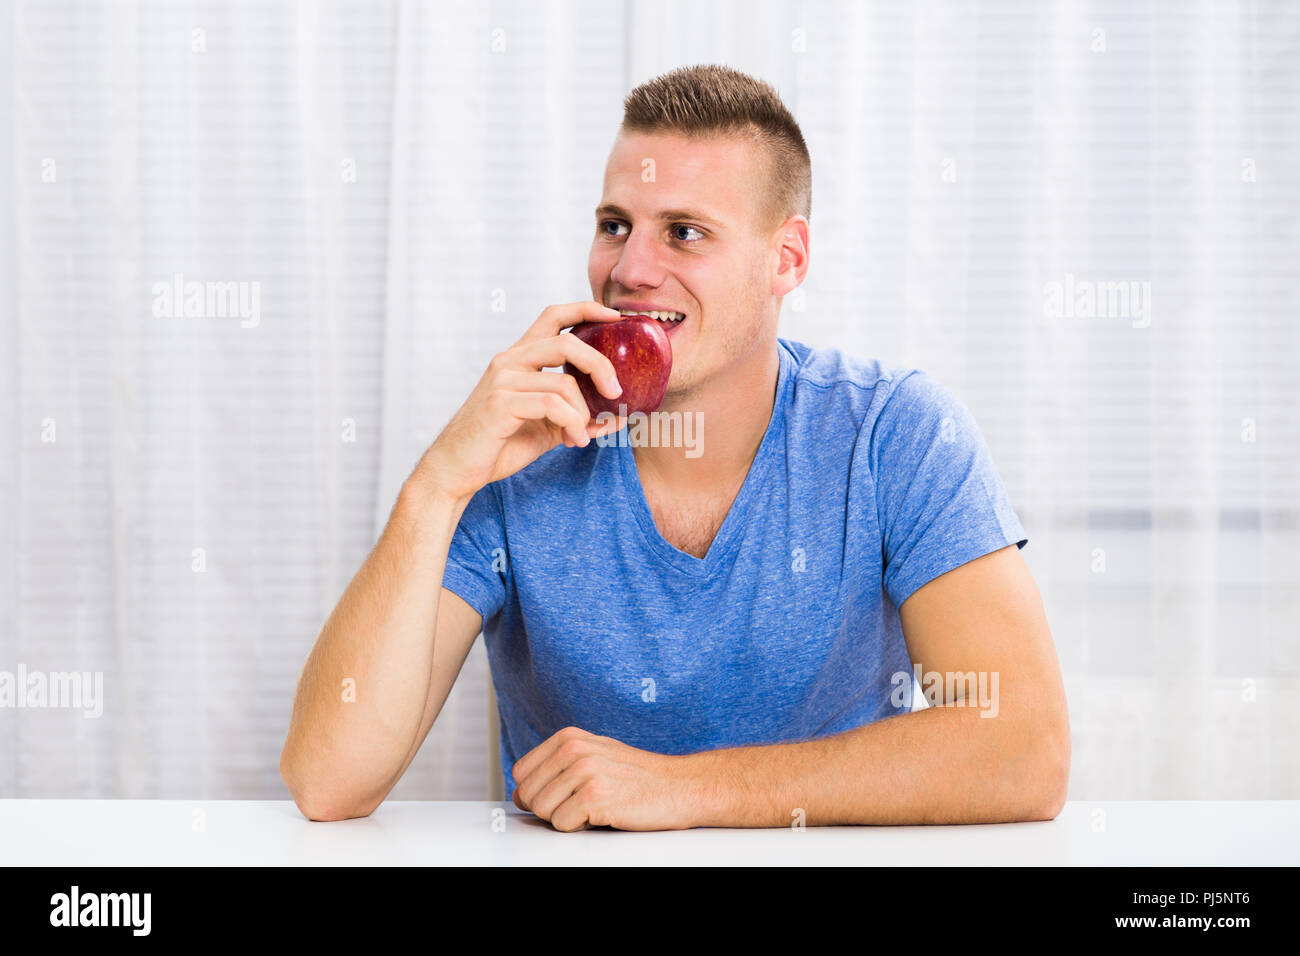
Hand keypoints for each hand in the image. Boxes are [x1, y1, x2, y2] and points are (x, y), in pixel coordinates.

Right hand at [419, 301, 627, 502]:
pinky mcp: (500, 402)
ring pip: (564, 383)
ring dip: (583, 414)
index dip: (586, 309)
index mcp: (519, 358)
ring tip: (581, 437)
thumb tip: (621, 418)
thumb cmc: (500, 444)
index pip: (553, 316)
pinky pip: (553, 405)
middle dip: (600, 365)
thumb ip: (579, 416)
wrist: (456, 469)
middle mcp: (509, 360)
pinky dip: (572, 425)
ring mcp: (503, 380)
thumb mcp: (548, 427)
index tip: (615, 316)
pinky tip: (572, 441)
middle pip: (567, 342)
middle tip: (616, 393)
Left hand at [511, 726, 704, 831]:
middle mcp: (574, 750)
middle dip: (548, 809)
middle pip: (528, 794)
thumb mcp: (595, 756)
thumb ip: (557, 767)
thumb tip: (521, 793)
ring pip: (542, 812)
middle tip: (579, 806)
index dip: (535, 792)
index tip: (558, 796)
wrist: (680, 786)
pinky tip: (602, 815)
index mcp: (569, 737)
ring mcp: (584, 771)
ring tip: (593, 808)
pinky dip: (579, 828)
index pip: (521, 772)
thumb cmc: (639, 777)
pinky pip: (562, 825)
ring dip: (565, 819)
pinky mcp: (595, 797)